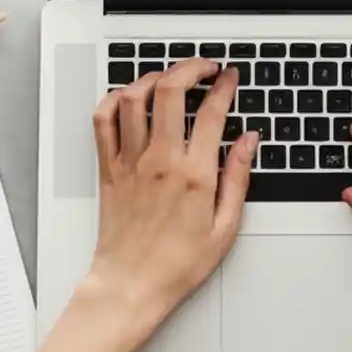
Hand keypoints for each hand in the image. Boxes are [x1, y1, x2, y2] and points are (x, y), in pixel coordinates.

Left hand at [16, 59, 256, 351]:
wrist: (132, 285)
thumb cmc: (177, 264)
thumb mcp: (226, 226)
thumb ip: (238, 177)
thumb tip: (249, 141)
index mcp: (194, 175)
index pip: (211, 111)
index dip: (224, 85)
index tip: (230, 77)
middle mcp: (159, 161)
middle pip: (170, 91)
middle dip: (190, 67)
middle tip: (204, 67)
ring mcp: (130, 162)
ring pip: (133, 98)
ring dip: (153, 78)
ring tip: (169, 78)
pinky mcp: (108, 169)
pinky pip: (102, 121)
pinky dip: (113, 100)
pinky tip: (129, 99)